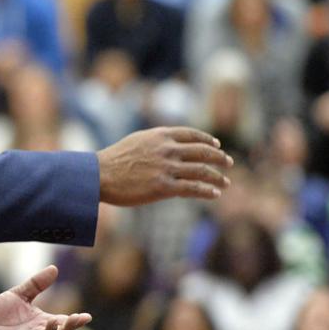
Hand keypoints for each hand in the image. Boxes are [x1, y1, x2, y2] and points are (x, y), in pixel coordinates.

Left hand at [0, 265, 90, 329]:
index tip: (87, 316)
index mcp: (41, 323)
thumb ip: (36, 285)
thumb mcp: (19, 296)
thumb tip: (54, 268)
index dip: (75, 321)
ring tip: (53, 322)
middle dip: (67, 328)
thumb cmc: (1, 316)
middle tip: (75, 319)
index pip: (63, 323)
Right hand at [96, 127, 232, 205]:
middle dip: (219, 158)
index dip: (207, 140)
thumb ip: (156, 142)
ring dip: (217, 177)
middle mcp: (167, 149)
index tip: (216, 145)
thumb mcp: (137, 141)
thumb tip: (170, 146)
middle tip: (228, 163)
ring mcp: (167, 168)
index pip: (192, 135)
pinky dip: (206, 191)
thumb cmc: (114, 160)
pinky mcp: (163, 187)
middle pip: (202, 152)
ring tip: (226, 183)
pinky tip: (214, 194)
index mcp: (161, 135)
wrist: (100, 175)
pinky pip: (192, 188)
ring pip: (202, 171)